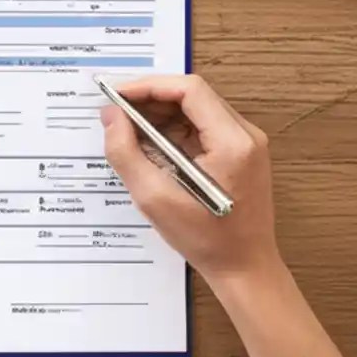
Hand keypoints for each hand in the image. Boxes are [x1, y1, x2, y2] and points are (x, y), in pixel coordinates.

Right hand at [100, 75, 279, 284]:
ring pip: (197, 110)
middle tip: (116, 113)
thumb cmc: (206, 240)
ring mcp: (246, 144)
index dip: (149, 86)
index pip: (188, 90)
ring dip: (161, 115)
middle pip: (193, 96)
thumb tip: (110, 116)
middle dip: (151, 99)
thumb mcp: (155, 199)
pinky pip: (203, 128)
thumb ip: (126, 153)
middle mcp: (245, 135)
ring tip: (127, 129)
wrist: (245, 269)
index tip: (117, 96)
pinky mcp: (240, 154)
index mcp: (232, 142)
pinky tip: (151, 145)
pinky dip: (175, 130)